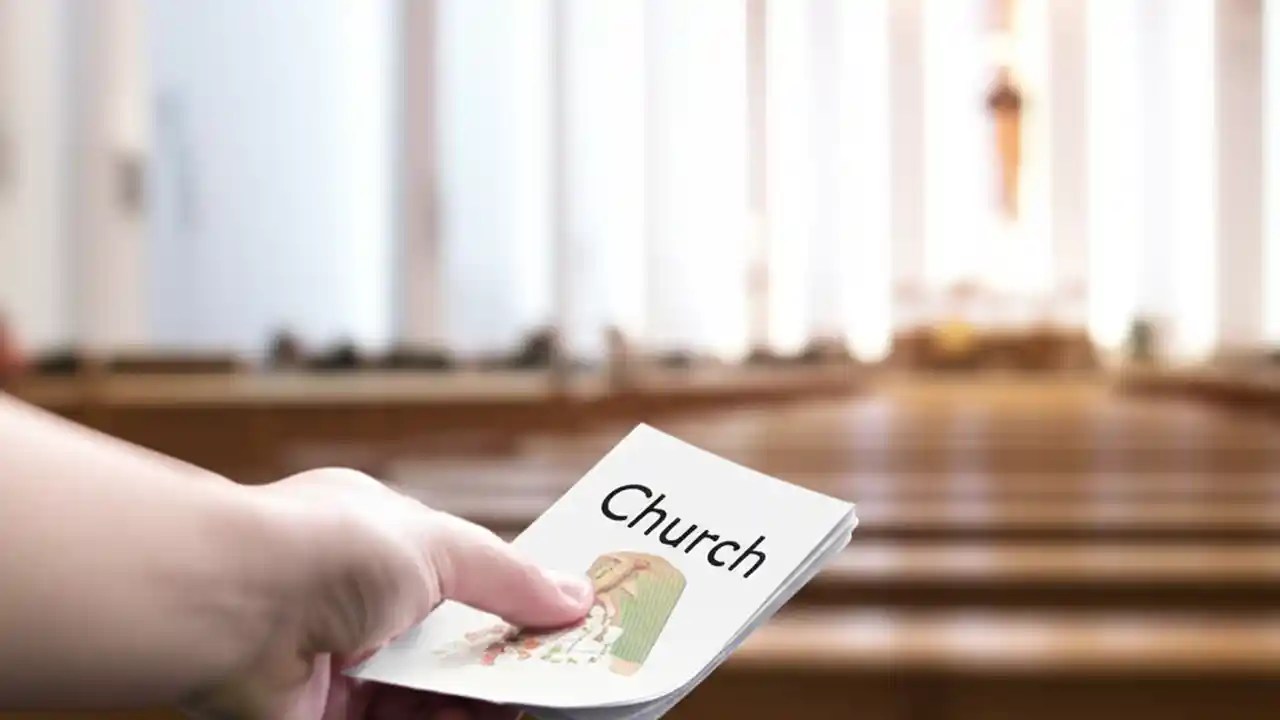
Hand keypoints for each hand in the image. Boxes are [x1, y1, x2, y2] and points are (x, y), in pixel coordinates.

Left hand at [186, 468, 593, 719]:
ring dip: (486, 699)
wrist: (223, 610)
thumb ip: (509, 578)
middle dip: (506, 656)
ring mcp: (340, 663)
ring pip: (430, 692)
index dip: (509, 598)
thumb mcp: (439, 545)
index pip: (459, 574)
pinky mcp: (325, 717)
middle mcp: (357, 602)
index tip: (560, 619)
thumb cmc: (320, 549)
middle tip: (565, 671)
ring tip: (542, 701)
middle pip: (450, 641)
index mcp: (378, 541)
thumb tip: (575, 596)